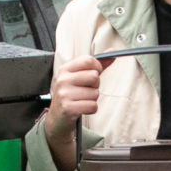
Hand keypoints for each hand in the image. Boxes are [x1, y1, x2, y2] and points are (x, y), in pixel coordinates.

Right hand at [45, 53, 113, 170]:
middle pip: (94, 77)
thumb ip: (97, 65)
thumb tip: (113, 52)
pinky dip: (91, 109)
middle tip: (85, 91)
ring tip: (81, 101)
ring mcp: (64, 94)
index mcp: (65, 69)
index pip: (89, 60)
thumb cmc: (71, 95)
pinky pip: (93, 106)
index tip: (93, 75)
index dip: (97, 68)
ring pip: (95, 93)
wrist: (57, 118)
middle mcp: (63, 80)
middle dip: (95, 86)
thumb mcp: (80, 77)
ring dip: (92, 99)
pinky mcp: (68, 108)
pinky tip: (82, 109)